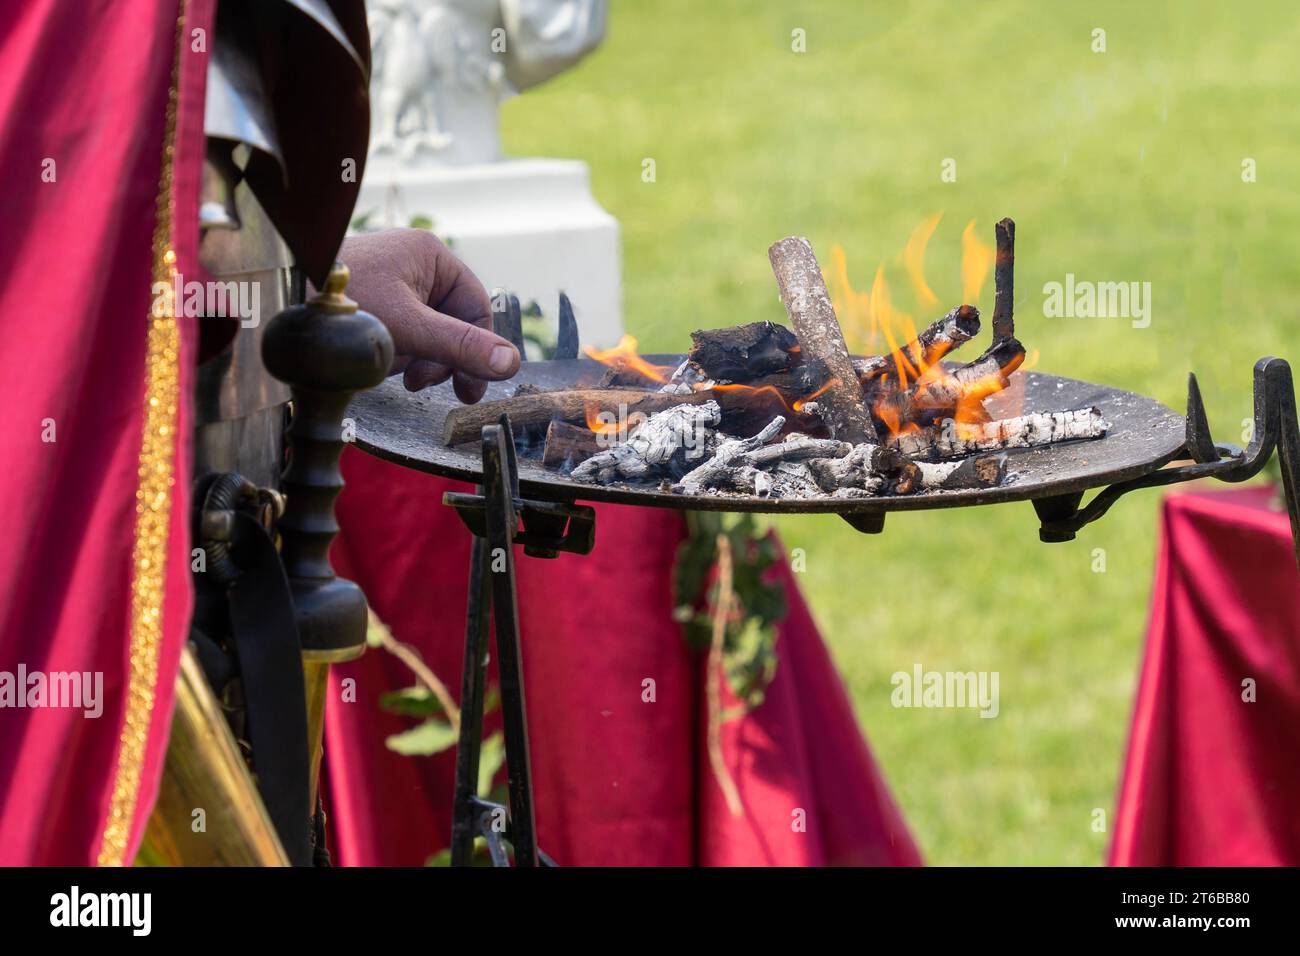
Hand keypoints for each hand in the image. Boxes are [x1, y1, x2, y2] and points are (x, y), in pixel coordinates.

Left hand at [338, 229, 519, 402]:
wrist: (272, 295)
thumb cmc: (342, 302)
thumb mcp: (409, 328)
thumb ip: (462, 347)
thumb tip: (511, 364)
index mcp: (431, 255)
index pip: (476, 307)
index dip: (477, 350)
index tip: (469, 388)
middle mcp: (414, 262)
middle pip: (451, 320)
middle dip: (439, 356)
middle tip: (422, 384)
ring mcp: (392, 279)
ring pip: (426, 329)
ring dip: (416, 356)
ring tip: (392, 369)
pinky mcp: (372, 297)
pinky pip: (401, 329)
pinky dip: (396, 350)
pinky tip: (378, 361)